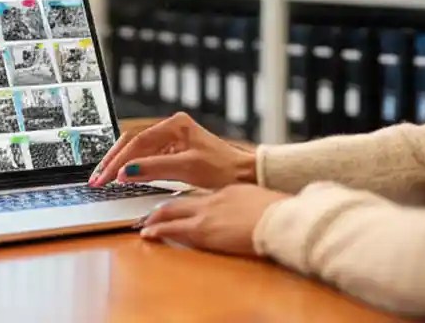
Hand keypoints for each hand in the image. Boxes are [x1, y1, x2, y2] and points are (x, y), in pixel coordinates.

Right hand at [89, 113, 256, 189]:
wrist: (244, 175)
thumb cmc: (223, 169)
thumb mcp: (187, 169)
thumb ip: (154, 168)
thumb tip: (125, 171)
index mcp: (174, 125)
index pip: (137, 142)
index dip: (119, 161)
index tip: (106, 178)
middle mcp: (170, 127)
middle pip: (132, 142)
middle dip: (113, 161)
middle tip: (97, 179)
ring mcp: (171, 139)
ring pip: (136, 149)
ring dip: (119, 164)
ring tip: (103, 178)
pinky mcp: (173, 151)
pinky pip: (145, 156)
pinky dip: (131, 167)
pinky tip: (122, 176)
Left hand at [139, 184, 289, 256]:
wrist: (280, 219)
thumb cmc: (279, 213)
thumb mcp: (263, 203)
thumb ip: (252, 205)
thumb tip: (256, 212)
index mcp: (230, 191)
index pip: (201, 197)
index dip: (188, 202)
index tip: (181, 207)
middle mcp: (214, 199)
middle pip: (181, 201)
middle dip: (163, 207)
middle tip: (150, 213)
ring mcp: (208, 214)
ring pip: (172, 212)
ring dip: (156, 218)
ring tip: (144, 224)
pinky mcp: (204, 231)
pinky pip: (174, 230)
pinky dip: (159, 230)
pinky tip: (149, 234)